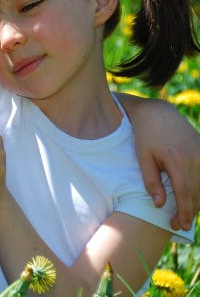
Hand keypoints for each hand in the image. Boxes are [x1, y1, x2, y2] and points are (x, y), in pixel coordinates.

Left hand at [121, 94, 199, 229]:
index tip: (179, 225)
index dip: (184, 212)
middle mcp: (196, 159)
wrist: (159, 113)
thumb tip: (159, 204)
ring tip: (185, 214)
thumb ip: (151, 181)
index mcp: (178, 161)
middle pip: (198, 193)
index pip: (185, 194)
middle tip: (179, 225)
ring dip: (197, 202)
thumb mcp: (143, 157)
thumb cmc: (146, 135)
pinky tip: (192, 198)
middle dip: (190, 212)